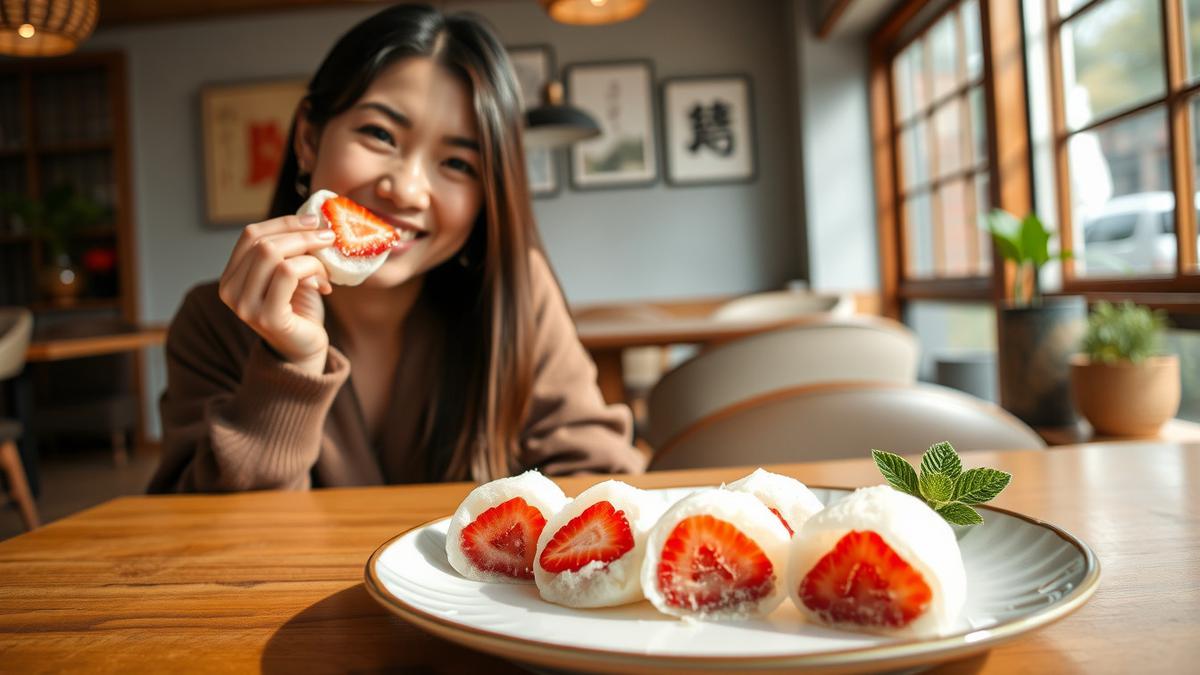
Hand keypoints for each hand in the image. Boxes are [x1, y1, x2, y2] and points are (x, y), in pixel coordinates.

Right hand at [219, 214, 334, 373]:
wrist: (305, 351)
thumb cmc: (299, 311)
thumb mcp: (289, 275)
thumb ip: (289, 251)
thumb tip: (310, 219)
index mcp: (231, 277)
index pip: (250, 235)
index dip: (284, 222)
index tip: (314, 220)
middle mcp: (230, 291)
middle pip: (263, 243)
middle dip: (301, 235)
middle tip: (329, 237)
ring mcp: (245, 305)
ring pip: (274, 255)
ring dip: (310, 254)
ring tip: (327, 268)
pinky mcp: (267, 316)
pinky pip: (289, 273)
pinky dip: (312, 270)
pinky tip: (325, 285)